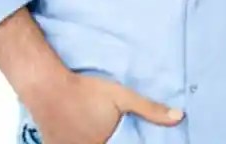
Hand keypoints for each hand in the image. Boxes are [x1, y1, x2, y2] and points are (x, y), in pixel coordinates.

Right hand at [27, 70, 182, 143]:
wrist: (46, 86)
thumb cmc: (85, 91)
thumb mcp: (121, 97)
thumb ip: (150, 110)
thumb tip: (179, 117)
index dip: (127, 143)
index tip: (129, 138)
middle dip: (114, 141)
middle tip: (111, 132)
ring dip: (97, 141)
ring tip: (99, 132)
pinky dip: (81, 140)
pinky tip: (82, 132)